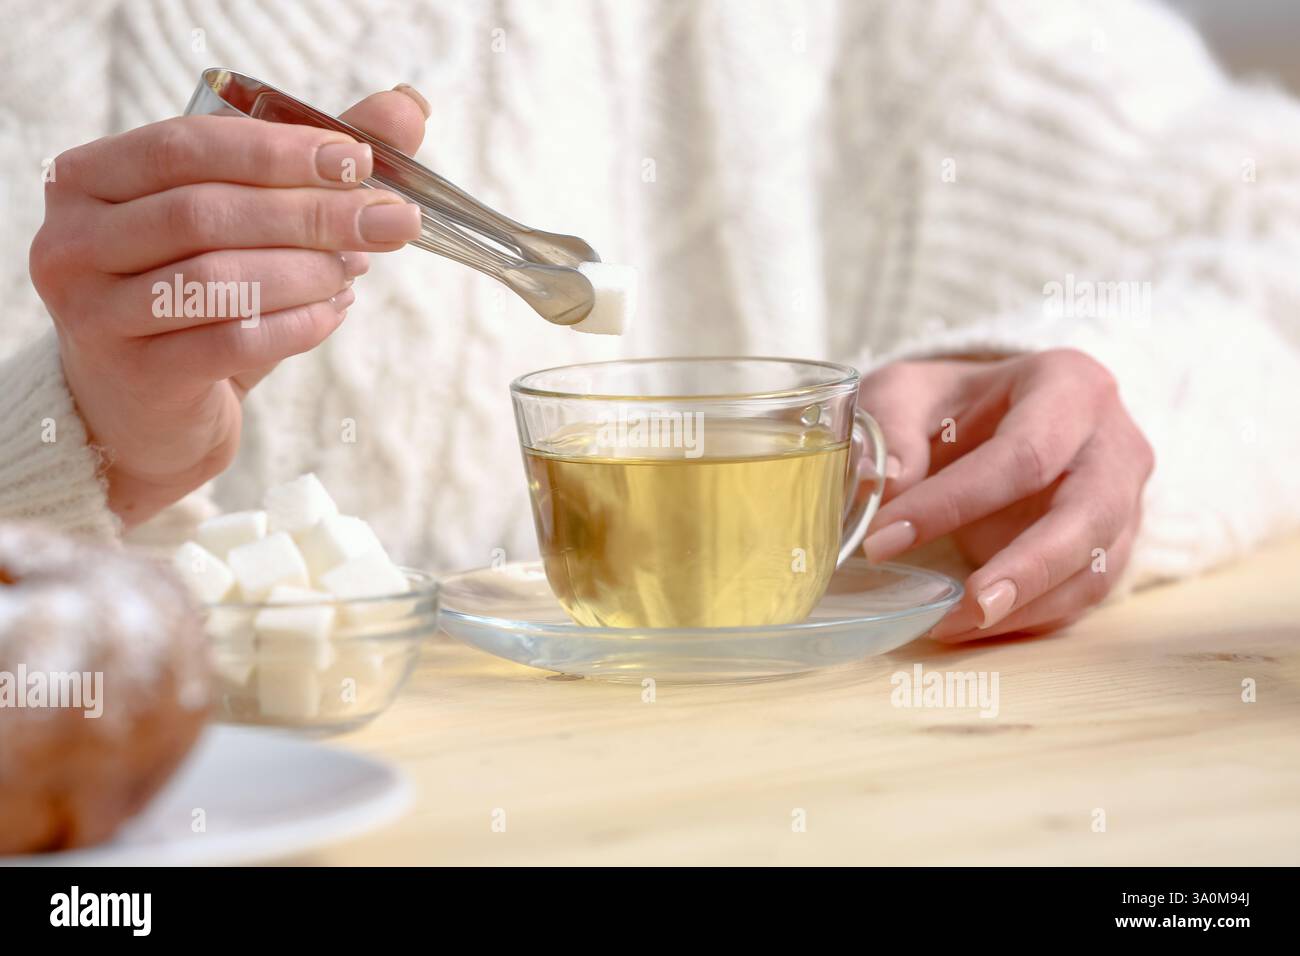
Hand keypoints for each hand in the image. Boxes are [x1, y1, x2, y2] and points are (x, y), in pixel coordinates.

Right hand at [29, 87, 431, 526]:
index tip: (358, 160)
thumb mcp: (243, 220)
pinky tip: (333, 313)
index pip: (188, 145)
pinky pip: (234, 341)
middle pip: (206, 212)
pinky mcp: (136, 375)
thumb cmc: (195, 296)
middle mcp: (74, 240)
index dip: (279, 150)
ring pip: (220, 279)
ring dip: (307, 271)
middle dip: (313, 214)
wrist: (145, 407)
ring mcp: (95, 312)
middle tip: (391, 221)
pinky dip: (299, 324)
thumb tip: (405, 108)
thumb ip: (313, 163)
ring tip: (355, 269)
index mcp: (90, 177)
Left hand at [858, 349, 1153, 641]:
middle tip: (964, 608)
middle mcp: (1114, 441)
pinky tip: (975, 627)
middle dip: (1025, 570)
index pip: (1023, 454)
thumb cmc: (950, 403)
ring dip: (1026, 608)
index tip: (883, 540)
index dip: (954, 502)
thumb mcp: (907, 392)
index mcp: (1069, 384)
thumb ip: (890, 427)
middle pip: (1087, 516)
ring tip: (952, 626)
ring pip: (1096, 567)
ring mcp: (1124, 499)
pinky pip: (1084, 594)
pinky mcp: (1114, 546)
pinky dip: (1032, 619)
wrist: (993, 416)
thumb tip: (884, 483)